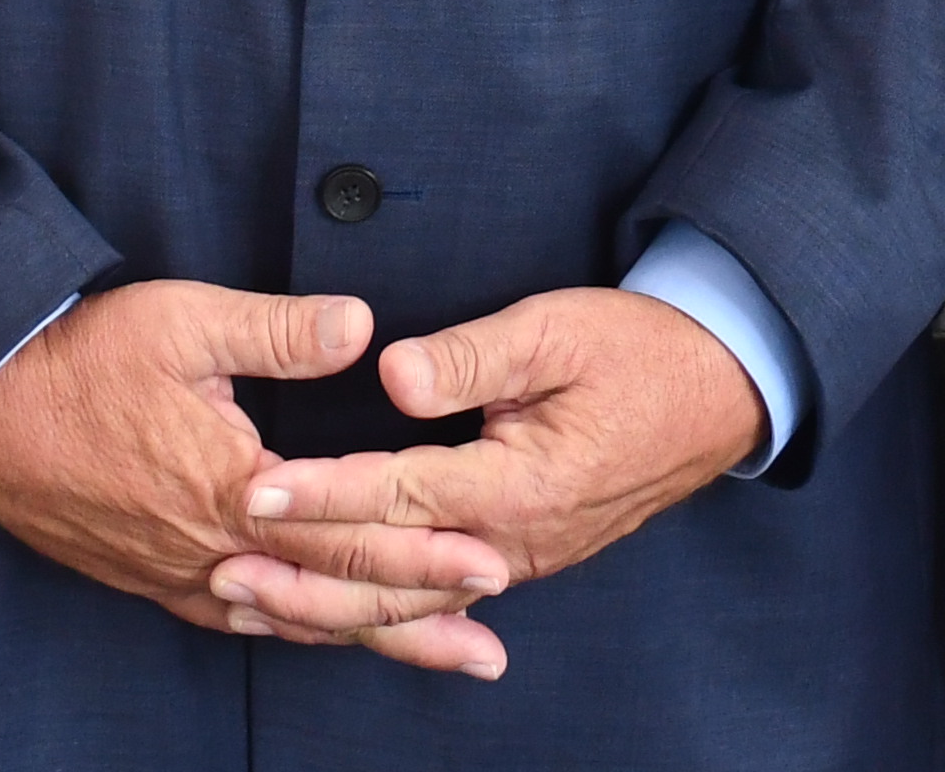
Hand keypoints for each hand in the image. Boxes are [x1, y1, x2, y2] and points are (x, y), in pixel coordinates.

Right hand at [0, 280, 511, 672]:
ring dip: (371, 637)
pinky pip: (243, 620)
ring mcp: (179, 574)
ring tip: (440, 653)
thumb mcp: (186, 322)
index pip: (348, 533)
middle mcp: (210, 551)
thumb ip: (280, 329)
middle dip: (417, 615)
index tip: (491, 562)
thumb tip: (364, 327)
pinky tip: (331, 638)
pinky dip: (300, 632)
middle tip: (491, 641)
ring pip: (294, 620)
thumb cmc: (83, 358)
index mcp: (231, 490)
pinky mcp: (153, 578)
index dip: (423, 551)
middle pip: (332, 598)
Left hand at [214, 285, 764, 658]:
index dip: (319, 493)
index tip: (252, 486)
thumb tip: (389, 375)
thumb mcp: (555, 329)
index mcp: (518, 484)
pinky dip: (383, 609)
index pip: (396, 494)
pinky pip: (442, 597)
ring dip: (330, 602)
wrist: (719, 393)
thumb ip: (469, 356)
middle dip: (304, 572)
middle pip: (391, 573)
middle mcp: (516, 542)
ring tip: (256, 597)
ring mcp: (524, 559)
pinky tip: (339, 614)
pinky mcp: (527, 556)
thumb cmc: (638, 350)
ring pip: (412, 599)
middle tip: (225, 566)